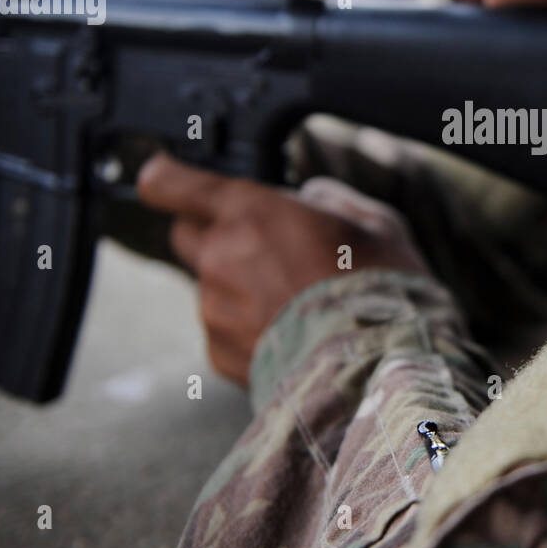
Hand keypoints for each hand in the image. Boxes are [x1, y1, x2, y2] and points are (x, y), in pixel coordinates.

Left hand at [136, 152, 430, 385]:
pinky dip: (246, 328)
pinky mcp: (219, 354)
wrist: (374, 369)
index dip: (166, 178)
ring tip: (296, 303)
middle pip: (184, 233)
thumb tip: (308, 198)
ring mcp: (214, 309)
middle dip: (213, 232)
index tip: (172, 178)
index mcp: (249, 211)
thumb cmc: (380, 288)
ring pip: (210, 284)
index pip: (166, 182)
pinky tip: (292, 333)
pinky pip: (221, 329)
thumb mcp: (371, 221)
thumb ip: (326, 198)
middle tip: (263, 246)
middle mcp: (219, 256)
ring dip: (239, 286)